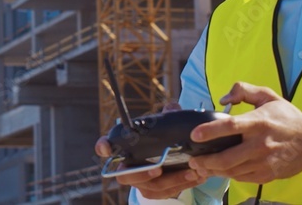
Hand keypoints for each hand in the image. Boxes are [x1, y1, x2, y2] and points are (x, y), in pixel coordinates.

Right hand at [94, 102, 208, 199]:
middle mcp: (126, 168)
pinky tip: (197, 177)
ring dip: (171, 180)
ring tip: (191, 172)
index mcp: (123, 148)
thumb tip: (173, 107)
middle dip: (141, 174)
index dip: (104, 147)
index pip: (106, 147)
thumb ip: (167, 116)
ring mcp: (139, 183)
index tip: (106, 148)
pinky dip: (182, 186)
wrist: (167, 161)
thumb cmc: (159, 139)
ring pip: (150, 187)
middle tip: (159, 168)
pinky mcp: (153, 192)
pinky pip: (165, 193)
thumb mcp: (164, 126)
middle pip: (124, 176)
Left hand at [186, 82, 301, 184]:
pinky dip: (228, 175)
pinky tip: (219, 170)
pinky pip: (242, 178)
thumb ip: (244, 90)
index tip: (194, 135)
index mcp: (259, 122)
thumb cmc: (287, 117)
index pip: (230, 127)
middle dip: (205, 161)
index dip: (210, 131)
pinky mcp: (267, 174)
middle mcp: (260, 144)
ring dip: (213, 171)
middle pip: (227, 157)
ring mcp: (264, 162)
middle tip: (193, 159)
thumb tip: (224, 98)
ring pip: (232, 171)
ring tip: (201, 167)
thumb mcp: (268, 95)